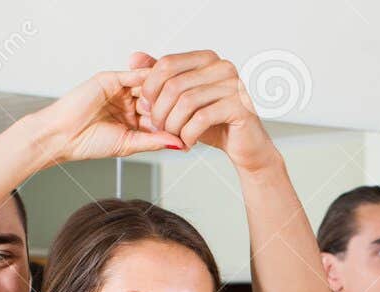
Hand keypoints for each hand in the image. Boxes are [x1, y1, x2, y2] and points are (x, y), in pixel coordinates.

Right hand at [27, 69, 185, 166]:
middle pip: (158, 99)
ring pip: (148, 85)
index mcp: (135, 122)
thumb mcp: (129, 144)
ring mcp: (121, 91)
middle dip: (172, 102)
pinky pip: (133, 74)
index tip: (195, 120)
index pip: (161, 116)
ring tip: (177, 94)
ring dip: (161, 89)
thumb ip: (155, 141)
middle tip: (190, 104)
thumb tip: (181, 144)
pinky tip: (160, 84)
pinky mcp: (110, 79)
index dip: (176, 118)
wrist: (63, 135)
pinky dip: (146, 77)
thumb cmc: (90, 143)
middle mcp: (130, 105)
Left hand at [128, 50, 276, 172]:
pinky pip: (201, 119)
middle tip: (157, 128)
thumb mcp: (183, 98)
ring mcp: (233, 85)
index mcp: (207, 59)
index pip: (167, 64)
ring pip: (186, 102)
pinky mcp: (239, 107)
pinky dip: (188, 134)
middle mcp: (222, 67)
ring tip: (172, 136)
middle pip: (174, 84)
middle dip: (159, 110)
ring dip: (173, 125)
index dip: (150, 87)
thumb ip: (161, 78)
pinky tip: (187, 142)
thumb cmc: (214, 123)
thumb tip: (134, 58)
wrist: (245, 146)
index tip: (145, 108)